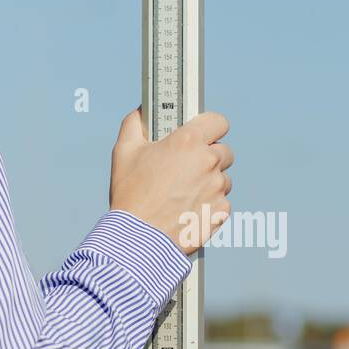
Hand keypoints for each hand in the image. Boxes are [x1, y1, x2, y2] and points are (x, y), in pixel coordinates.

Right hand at [109, 108, 232, 254]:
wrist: (138, 238)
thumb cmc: (130, 194)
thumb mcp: (124, 151)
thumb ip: (135, 123)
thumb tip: (142, 110)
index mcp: (188, 141)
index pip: (219, 122)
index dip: (210, 127)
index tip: (202, 134)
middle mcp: (208, 162)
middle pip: (223, 151)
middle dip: (209, 157)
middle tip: (186, 168)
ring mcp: (218, 188)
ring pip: (223, 179)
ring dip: (210, 182)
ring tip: (183, 193)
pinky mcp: (221, 211)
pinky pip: (222, 202)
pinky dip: (209, 205)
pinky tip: (188, 209)